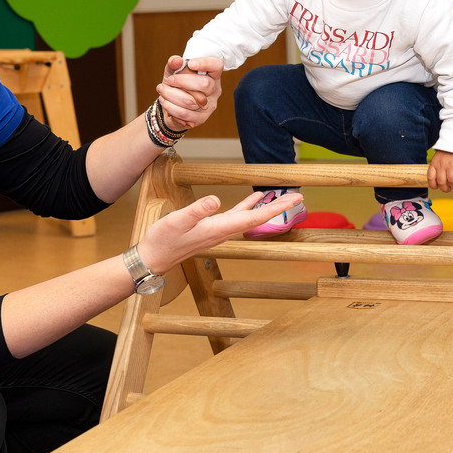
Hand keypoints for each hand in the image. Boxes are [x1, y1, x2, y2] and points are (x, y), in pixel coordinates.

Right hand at [137, 190, 302, 272]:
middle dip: (279, 207)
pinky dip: (249, 207)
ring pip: (251, 217)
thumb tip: (216, 200)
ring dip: (268, 208)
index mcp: (220, 229)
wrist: (153, 257)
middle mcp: (224, 232)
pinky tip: (255, 200)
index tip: (294, 199)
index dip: (276, 208)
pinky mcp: (212, 228)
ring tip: (283, 196)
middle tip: (299, 196)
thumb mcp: (176, 221)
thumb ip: (196, 210)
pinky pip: (238, 216)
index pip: (255, 218)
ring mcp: (220, 231)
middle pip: (259, 219)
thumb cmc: (162, 239)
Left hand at [156, 56, 222, 130]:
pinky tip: (165, 102)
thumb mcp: (172, 72)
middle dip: (182, 81)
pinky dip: (171, 107)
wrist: (170, 106)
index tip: (190, 63)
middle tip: (170, 80)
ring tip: (162, 91)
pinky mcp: (201, 119)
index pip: (216, 66)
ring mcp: (209, 106)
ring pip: (191, 101)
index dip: (205, 63)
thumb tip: (176, 60)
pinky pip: (184, 114)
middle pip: (205, 84)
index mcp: (212, 75)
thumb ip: (173, 64)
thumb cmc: (176, 86)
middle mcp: (214, 90)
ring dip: (171, 95)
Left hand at [428, 150, 452, 191]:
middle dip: (445, 189)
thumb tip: (440, 181)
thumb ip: (438, 168)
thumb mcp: (439, 158)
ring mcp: (452, 165)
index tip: (437, 188)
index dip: (433, 185)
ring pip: (452, 181)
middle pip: (441, 182)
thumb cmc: (448, 153)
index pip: (430, 177)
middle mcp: (442, 165)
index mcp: (435, 163)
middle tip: (448, 189)